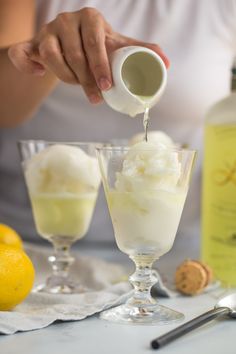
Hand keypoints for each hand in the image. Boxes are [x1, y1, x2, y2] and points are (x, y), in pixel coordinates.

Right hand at [8, 7, 169, 103]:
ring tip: (77, 85)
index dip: (100, 65)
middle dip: (85, 79)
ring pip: (52, 56)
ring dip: (64, 77)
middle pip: (74, 53)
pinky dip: (28, 65)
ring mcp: (46, 31)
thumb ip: (141, 51)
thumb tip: (167, 64)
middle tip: (95, 97)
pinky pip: (23, 53)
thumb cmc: (97, 46)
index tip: (106, 87)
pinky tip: (38, 73)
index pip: (94, 41)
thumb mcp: (117, 46)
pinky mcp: (32, 43)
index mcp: (90, 18)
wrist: (70, 44)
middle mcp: (67, 20)